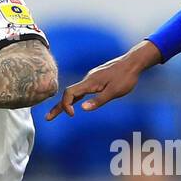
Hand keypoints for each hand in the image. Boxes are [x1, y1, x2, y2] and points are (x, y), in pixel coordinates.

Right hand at [45, 40, 161, 120]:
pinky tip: (75, 103)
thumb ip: (98, 101)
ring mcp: (91, 79)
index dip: (65, 104)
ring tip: (58, 113)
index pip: (69, 93)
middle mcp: (88, 80)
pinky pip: (81, 90)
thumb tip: (82, 109)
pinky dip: (74, 98)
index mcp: (90, 83)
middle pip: (68, 93)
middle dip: (58, 106)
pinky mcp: (96, 79)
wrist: (133, 62)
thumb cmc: (125, 77)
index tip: (72, 115)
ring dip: (65, 103)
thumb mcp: (114, 92)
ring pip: (74, 92)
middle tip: (48, 118)